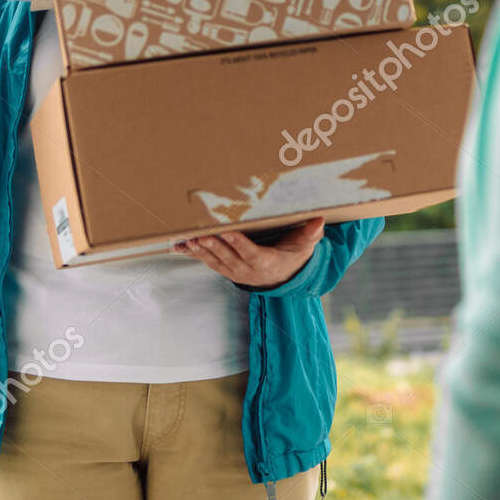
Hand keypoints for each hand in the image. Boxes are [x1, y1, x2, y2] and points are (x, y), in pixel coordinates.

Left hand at [171, 217, 324, 288]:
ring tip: (186, 239)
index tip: (227, 232)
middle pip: (228, 257)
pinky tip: (179, 246)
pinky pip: (207, 261)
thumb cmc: (292, 257)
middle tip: (200, 234)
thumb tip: (320, 220)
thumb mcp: (304, 247)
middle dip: (213, 245)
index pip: (250, 253)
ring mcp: (233, 271)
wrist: (281, 279)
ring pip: (214, 260)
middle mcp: (246, 270)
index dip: (238, 243)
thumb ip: (310, 234)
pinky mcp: (224, 269)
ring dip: (199, 250)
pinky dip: (193, 254)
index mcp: (265, 263)